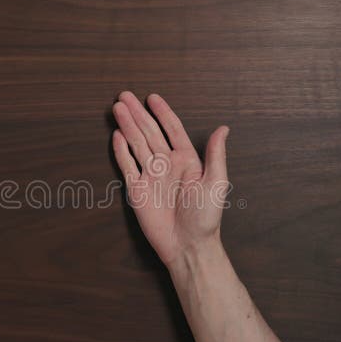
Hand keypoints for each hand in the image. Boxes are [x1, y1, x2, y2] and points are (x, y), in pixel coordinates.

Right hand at [112, 92, 229, 266]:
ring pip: (136, 144)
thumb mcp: (216, 183)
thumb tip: (223, 127)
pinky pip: (127, 166)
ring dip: (127, 126)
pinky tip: (116, 136)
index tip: (153, 97)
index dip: (163, 113)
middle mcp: (167, 165)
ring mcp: (151, 176)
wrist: (188, 245)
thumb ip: (216, 154)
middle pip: (149, 132)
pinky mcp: (137, 191)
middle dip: (137, 113)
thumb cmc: (206, 217)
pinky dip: (121, 151)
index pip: (172, 129)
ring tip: (118, 108)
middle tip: (125, 96)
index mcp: (187, 160)